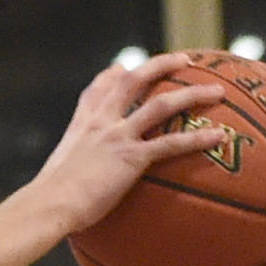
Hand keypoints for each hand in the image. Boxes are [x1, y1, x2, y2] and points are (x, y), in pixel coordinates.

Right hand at [31, 53, 229, 237]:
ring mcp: (117, 137)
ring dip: (192, 94)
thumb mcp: (55, 175)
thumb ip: (69, 174)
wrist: (47, 205)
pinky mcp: (131, 158)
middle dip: (162, 65)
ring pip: (161, 104)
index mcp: (82, 124)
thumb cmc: (47, 202)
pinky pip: (171, 144)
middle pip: (134, 79)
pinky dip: (197, 139)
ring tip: (217, 92)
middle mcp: (101, 122)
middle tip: (185, 61)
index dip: (115, 74)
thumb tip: (67, 196)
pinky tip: (219, 137)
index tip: (126, 68)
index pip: (99, 87)